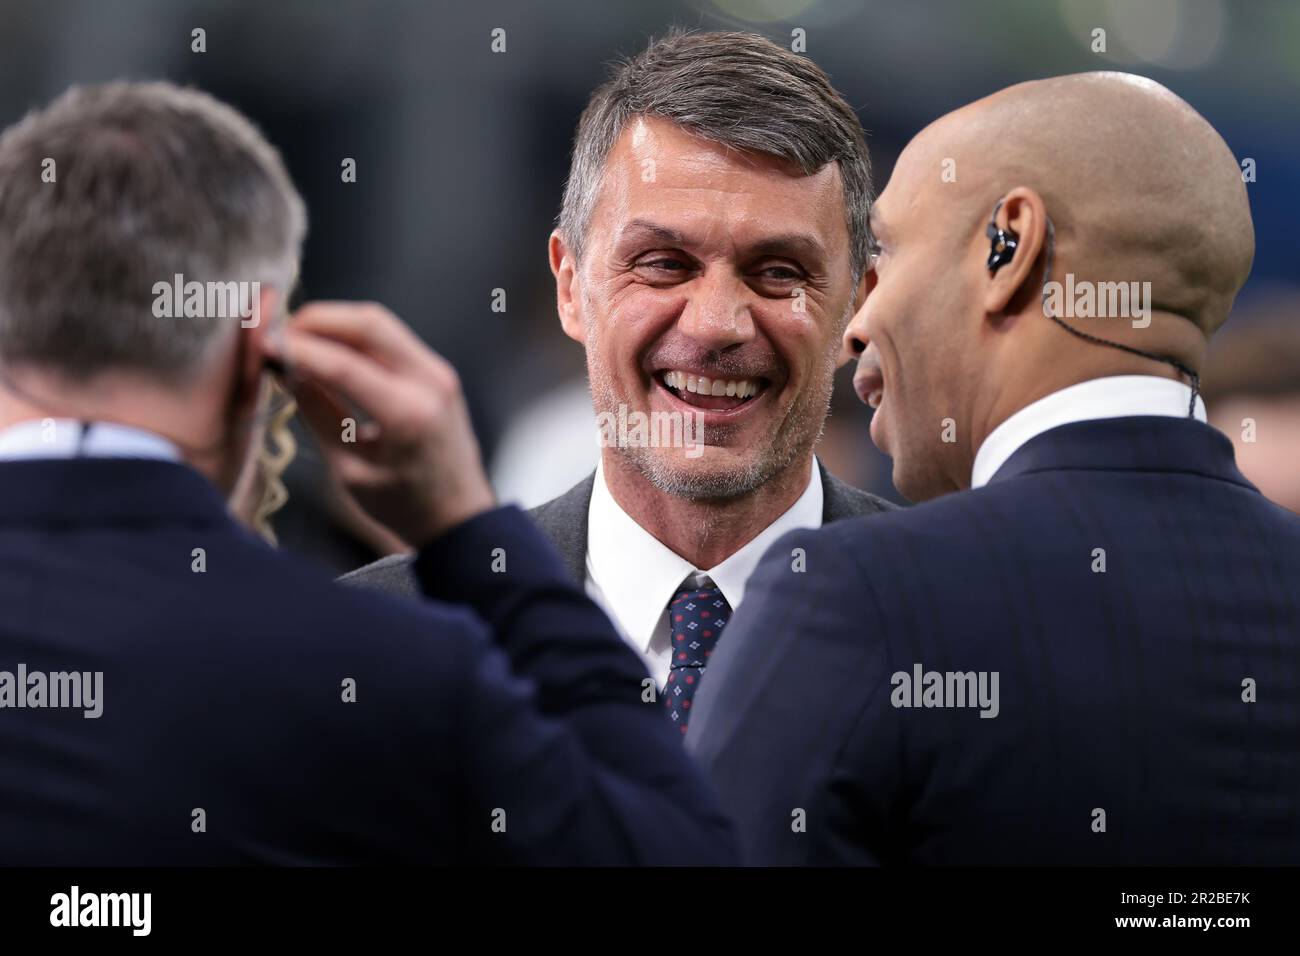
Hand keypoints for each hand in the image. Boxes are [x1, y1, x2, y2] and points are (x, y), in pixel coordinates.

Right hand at [268, 301, 495, 545]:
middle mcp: (429, 382)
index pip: (343, 364)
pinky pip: (391, 338)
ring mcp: (438, 371)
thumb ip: (318, 416)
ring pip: (380, 323)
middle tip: (281, 336)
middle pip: (368, 322)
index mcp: (408, 415)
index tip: (265, 345)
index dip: (298, 349)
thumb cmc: (405, 505)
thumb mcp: (350, 470)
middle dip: (317, 320)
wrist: (459, 515)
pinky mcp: (436, 370)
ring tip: (298, 341)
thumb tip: (285, 372)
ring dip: (335, 324)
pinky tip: (328, 350)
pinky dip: (355, 336)